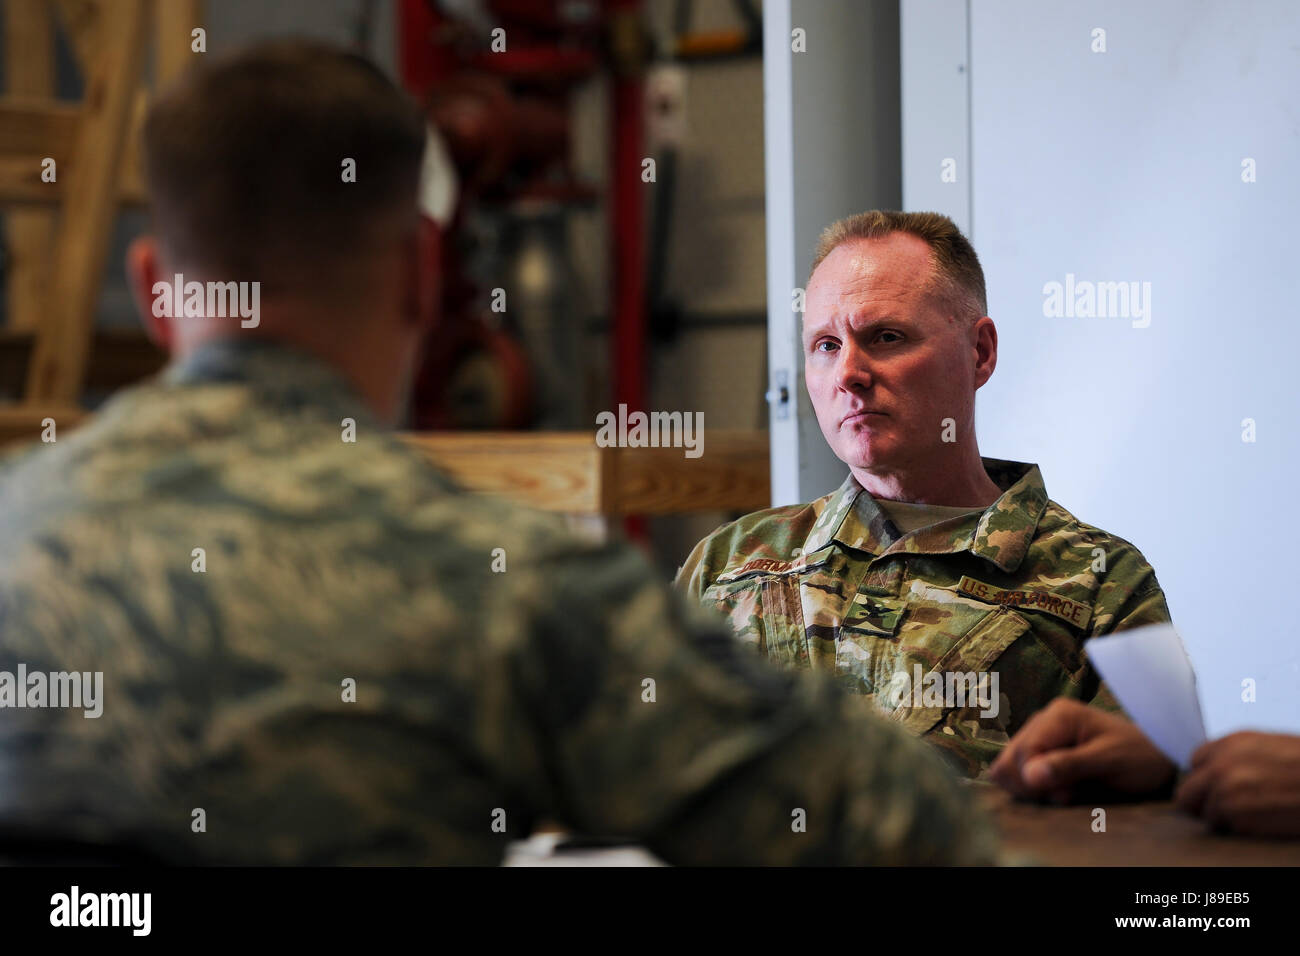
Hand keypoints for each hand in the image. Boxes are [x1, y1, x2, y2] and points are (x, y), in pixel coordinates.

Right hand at [988, 697, 1175, 802]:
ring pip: (1008, 770)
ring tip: (1067, 791)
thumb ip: (1069, 766)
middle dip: (1034, 786)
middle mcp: (1042, 721)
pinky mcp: (1039, 753)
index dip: (1037, 779)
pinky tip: (1059, 789)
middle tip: (1070, 793)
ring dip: (1032, 789)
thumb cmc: (1140, 758)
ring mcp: (1039, 737)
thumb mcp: (1109, 762)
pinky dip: (1032, 789)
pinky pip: (1017, 775)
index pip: (1023, 752)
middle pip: (1009, 761)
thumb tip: (1030, 775)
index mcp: (1058, 716)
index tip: (1066, 793)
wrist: (1157, 759)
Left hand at [1176, 732, 1299, 836]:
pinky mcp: (1234, 814)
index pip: (1195, 762)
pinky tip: (1262, 820)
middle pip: (1187, 793)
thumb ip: (1238, 754)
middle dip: (1202, 803)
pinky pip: (1224, 828)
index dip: (1207, 777)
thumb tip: (1214, 769)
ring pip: (1205, 814)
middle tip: (1223, 810)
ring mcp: (1224, 789)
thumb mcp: (1270, 746)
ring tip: (1256, 812)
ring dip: (1224, 818)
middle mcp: (1220, 764)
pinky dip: (1239, 829)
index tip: (1220, 787)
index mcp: (1230, 742)